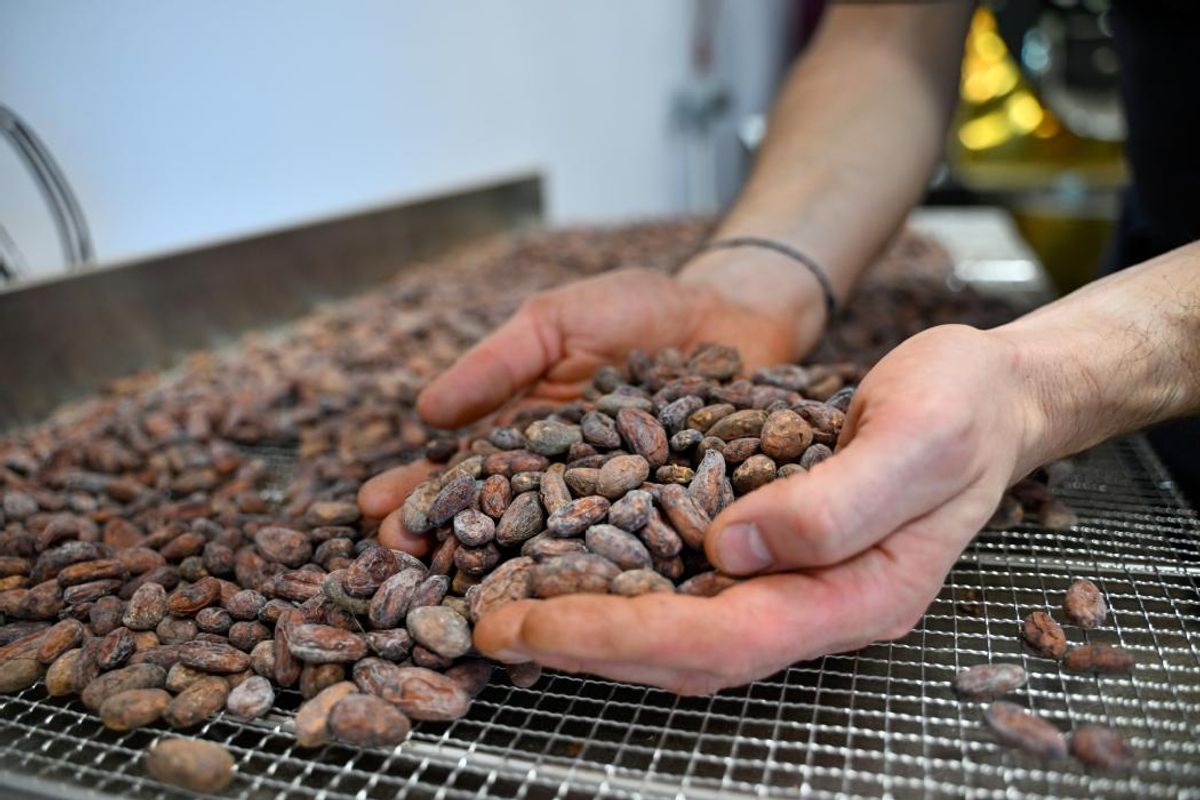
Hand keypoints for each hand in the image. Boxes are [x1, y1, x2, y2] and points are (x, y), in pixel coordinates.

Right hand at [358, 265, 822, 552]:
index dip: (420, 493)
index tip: (374, 512)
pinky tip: (569, 607)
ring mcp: (618, 508)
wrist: (734, 315)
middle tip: (399, 569)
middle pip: (499, 526)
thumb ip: (500, 362)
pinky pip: (634, 554)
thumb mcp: (557, 322)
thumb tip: (426, 410)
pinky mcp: (673, 521)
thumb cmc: (639, 312)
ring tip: (463, 598)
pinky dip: (601, 580)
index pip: (464, 473)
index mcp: (530, 440)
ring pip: (557, 551)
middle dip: (447, 547)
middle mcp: (566, 484)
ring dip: (510, 576)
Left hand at [471, 325, 1042, 692]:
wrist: (984, 392)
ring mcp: (789, 583)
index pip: (722, 642)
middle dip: (582, 647)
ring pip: (674, 629)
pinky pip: (682, 584)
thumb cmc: (962, 407)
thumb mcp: (920, 437)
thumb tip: (730, 549)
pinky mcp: (766, 550)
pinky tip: (564, 566)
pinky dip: (617, 584)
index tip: (532, 627)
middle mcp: (813, 605)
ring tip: (504, 608)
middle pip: (683, 652)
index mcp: (856, 596)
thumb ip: (838, 502)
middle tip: (487, 629)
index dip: (622, 642)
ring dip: (588, 626)